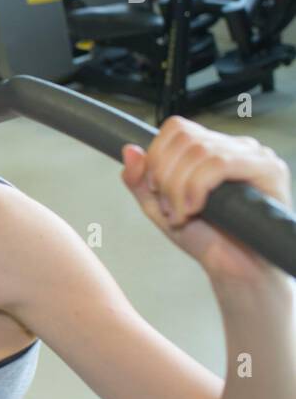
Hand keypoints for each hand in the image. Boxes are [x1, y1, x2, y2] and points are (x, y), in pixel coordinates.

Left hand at [121, 116, 291, 282]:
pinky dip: (197, 187)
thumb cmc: (204, 238)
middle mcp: (235, 146)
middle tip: (169, 208)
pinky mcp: (269, 170)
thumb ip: (139, 180)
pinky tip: (195, 209)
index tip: (154, 189)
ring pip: (200, 151)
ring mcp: (254, 156)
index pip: (176, 128)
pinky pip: (221, 163)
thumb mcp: (159, 207)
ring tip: (182, 214)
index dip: (156, 156)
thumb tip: (129, 149)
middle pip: (185, 138)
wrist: (234, 269)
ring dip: (179, 187)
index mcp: (211, 148)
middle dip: (165, 176)